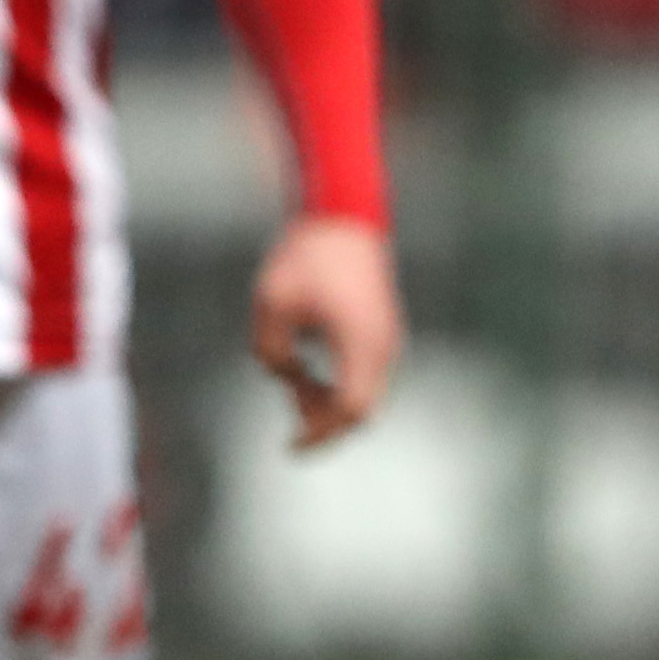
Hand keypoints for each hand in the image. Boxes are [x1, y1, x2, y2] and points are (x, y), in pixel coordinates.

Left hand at [253, 214, 404, 451]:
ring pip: (366, 392)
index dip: (320, 434)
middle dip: (325, 422)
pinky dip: (341, 383)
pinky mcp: (383, 328)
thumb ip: (271, 352)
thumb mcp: (271, 304)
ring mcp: (388, 336)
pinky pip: (366, 372)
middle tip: (291, 418)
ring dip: (332, 401)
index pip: (350, 409)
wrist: (343, 214)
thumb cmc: (307, 255)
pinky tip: (310, 372)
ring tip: (296, 387)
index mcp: (360, 343)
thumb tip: (285, 374)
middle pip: (362, 409)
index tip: (291, 445)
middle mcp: (383, 345)